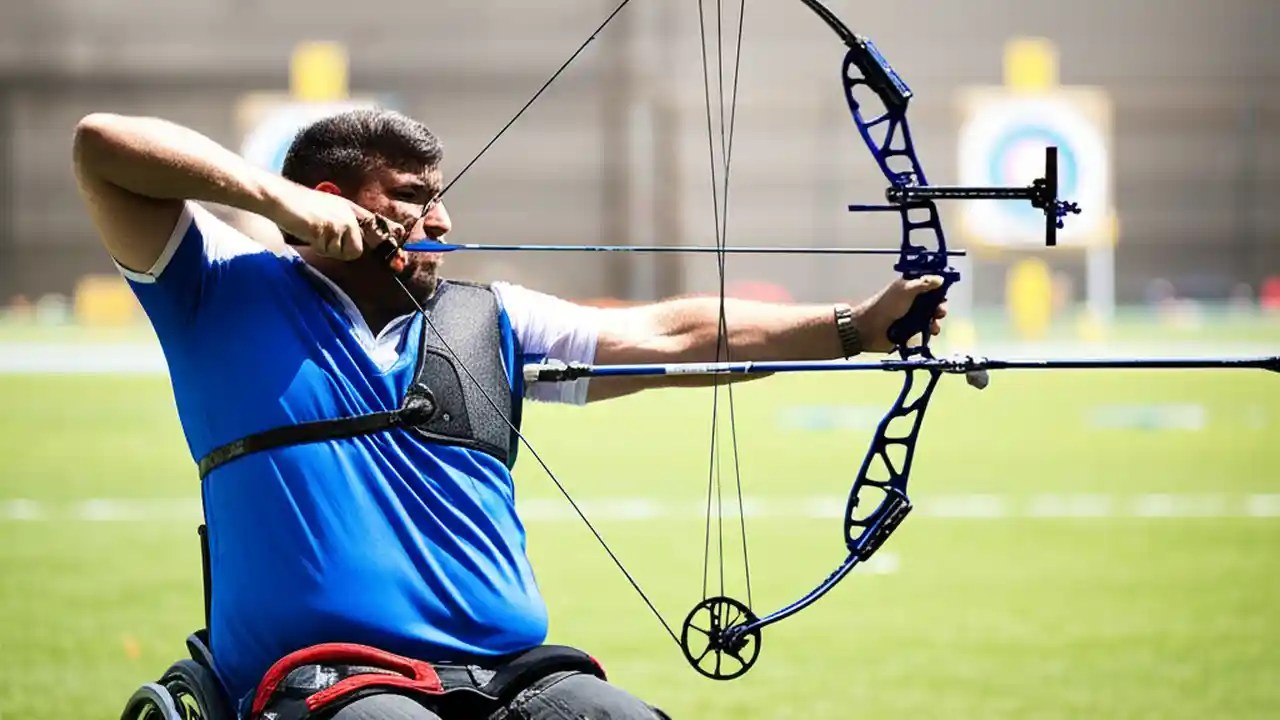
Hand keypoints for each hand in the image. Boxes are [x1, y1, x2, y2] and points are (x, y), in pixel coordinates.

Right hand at [268, 184, 403, 260]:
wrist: (281, 199)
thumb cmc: (298, 208)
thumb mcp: (326, 212)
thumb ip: (343, 225)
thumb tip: (356, 246)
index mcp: (349, 208)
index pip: (376, 222)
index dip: (390, 233)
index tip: (402, 243)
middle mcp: (350, 214)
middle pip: (362, 244)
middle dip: (351, 249)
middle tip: (341, 242)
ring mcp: (342, 221)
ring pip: (348, 251)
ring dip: (331, 249)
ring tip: (315, 235)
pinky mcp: (331, 228)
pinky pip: (333, 250)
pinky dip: (321, 247)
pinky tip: (311, 234)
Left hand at [851, 276, 948, 352]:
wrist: (869, 329)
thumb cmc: (885, 306)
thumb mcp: (905, 290)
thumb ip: (924, 283)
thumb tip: (940, 278)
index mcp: (909, 288)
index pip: (929, 286)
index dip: (938, 289)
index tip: (944, 293)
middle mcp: (911, 302)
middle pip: (933, 303)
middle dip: (940, 307)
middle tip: (940, 311)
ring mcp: (911, 317)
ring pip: (931, 318)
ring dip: (936, 321)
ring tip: (934, 324)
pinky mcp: (910, 331)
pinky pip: (925, 331)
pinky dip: (930, 331)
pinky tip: (930, 332)